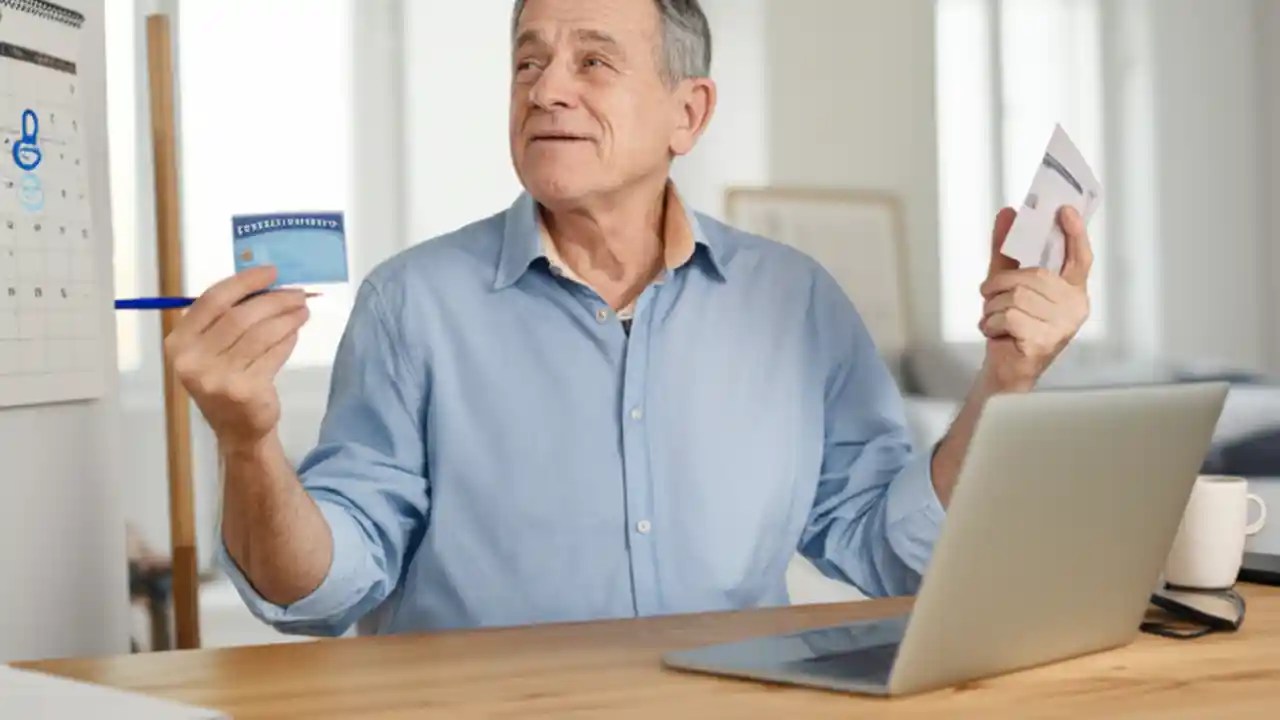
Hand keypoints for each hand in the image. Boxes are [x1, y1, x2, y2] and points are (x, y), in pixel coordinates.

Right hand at [164, 266, 309, 450]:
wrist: (237, 429)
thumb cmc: (225, 380)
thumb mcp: (212, 349)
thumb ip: (227, 319)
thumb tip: (268, 285)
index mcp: (179, 342)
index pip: (212, 300)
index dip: (244, 282)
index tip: (271, 272)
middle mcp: (192, 360)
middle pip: (240, 316)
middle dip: (273, 300)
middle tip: (297, 294)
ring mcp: (216, 378)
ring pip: (260, 334)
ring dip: (286, 319)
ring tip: (302, 311)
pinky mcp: (243, 391)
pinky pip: (272, 355)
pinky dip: (286, 341)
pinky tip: (294, 334)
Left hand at [978, 206, 1091, 391]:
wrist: (1005, 371)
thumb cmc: (1011, 326)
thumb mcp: (1006, 284)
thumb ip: (1007, 250)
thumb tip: (1007, 213)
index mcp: (1072, 291)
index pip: (1080, 258)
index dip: (1074, 234)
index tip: (1064, 210)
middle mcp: (1075, 307)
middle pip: (1034, 276)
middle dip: (1001, 283)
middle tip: (988, 293)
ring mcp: (1063, 326)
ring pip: (1017, 297)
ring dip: (992, 307)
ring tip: (994, 319)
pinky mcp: (1045, 341)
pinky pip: (1009, 317)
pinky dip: (991, 323)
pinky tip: (996, 333)